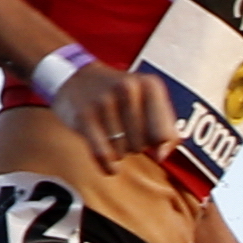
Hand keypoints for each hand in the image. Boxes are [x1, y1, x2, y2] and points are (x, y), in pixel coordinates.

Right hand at [47, 59, 179, 171]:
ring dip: (119, 152)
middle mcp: (127, 89)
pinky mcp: (84, 117)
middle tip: (126, 134)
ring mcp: (104, 102)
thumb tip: (161, 155)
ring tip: (113, 136)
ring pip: (122, 151)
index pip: (162, 135)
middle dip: (136, 146)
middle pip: (142, 145)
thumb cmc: (119, 94)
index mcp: (150, 85)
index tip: (150, 140)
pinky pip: (102, 154)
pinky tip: (109, 164)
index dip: (157, 144)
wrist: (76, 77)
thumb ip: (165, 127)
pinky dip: (108, 165)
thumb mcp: (149, 100)